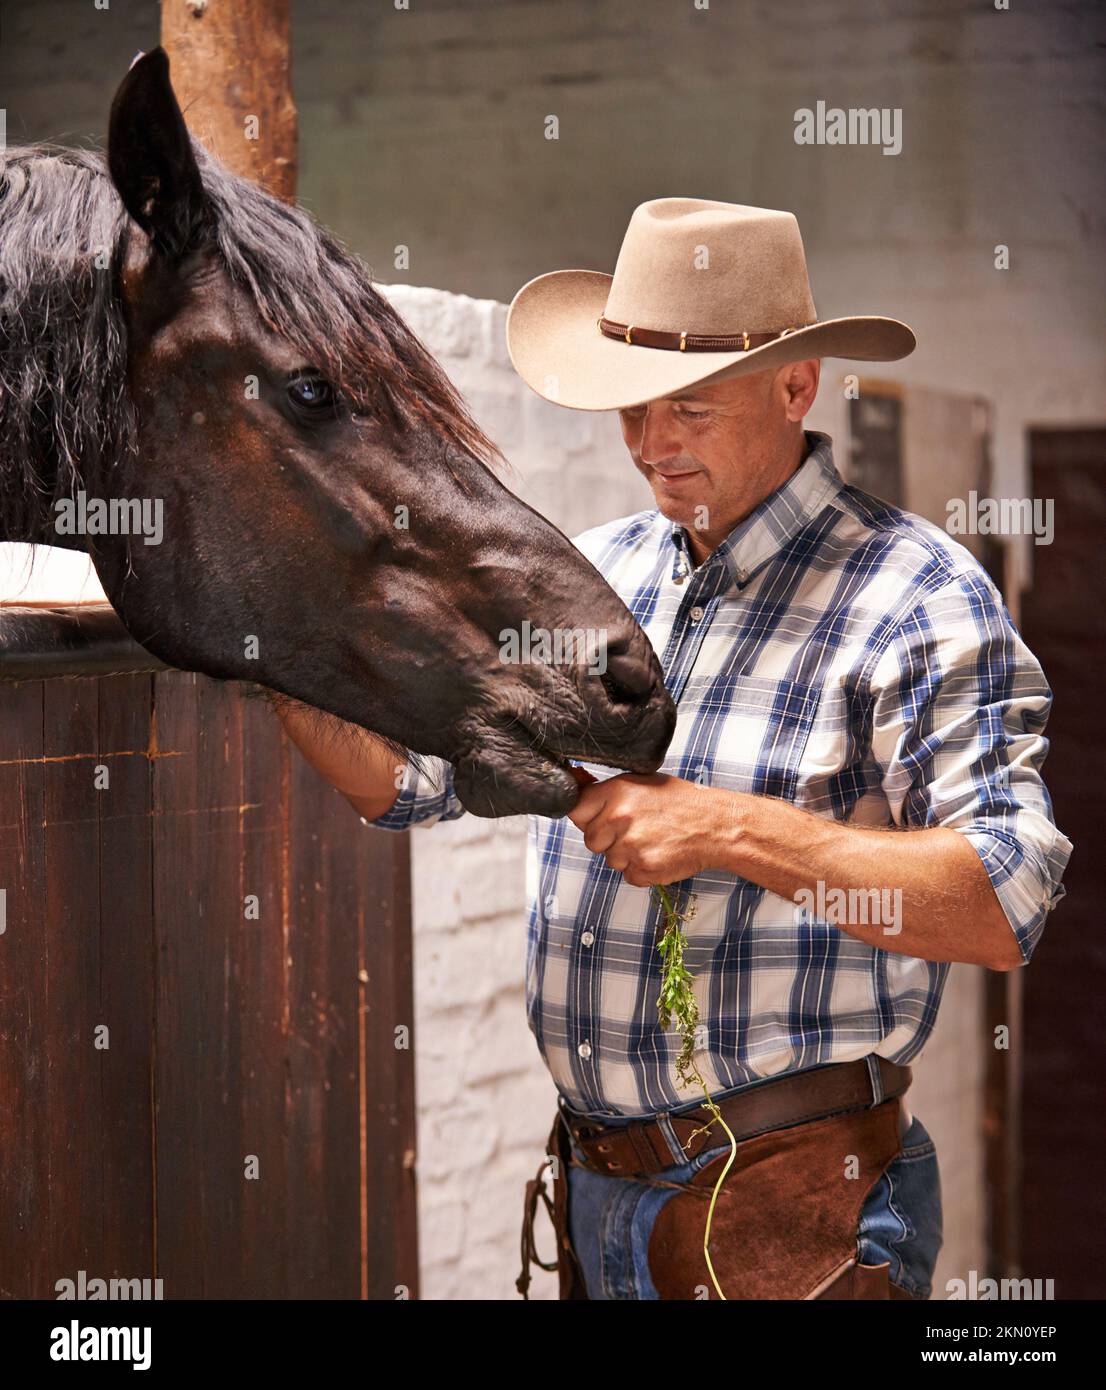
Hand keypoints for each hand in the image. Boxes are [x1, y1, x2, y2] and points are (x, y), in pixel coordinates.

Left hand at [566, 771, 734, 886]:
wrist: (716, 825)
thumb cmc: (682, 802)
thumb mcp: (641, 782)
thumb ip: (607, 790)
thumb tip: (573, 781)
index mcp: (616, 792)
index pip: (576, 810)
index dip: (589, 816)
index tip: (601, 817)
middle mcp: (619, 818)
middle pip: (590, 839)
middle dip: (608, 838)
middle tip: (636, 829)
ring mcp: (630, 846)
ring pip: (610, 860)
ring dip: (626, 855)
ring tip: (652, 839)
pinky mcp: (643, 869)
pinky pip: (628, 875)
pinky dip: (642, 869)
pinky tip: (659, 852)